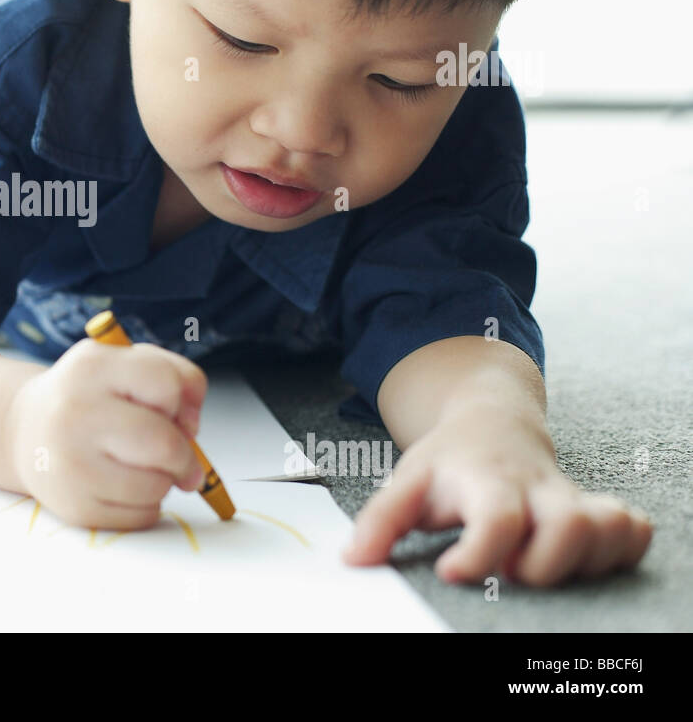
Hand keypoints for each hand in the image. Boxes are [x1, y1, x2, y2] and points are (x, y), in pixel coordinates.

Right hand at [6, 338, 207, 530]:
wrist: (26, 430)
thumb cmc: (90, 396)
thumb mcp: (123, 364)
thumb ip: (174, 375)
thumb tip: (192, 426)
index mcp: (91, 368)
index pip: (165, 384)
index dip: (182, 401)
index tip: (175, 411)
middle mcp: (75, 414)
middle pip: (165, 444)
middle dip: (185, 455)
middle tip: (181, 458)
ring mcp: (71, 465)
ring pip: (157, 486)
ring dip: (165, 480)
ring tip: (140, 465)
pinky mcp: (75, 507)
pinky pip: (143, 515)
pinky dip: (147, 504)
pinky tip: (123, 485)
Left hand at [340, 404, 653, 585]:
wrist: (491, 419)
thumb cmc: (449, 460)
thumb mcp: (407, 481)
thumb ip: (380, 521)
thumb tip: (354, 560)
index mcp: (488, 480)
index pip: (499, 519)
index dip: (481, 555)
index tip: (453, 571)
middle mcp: (538, 487)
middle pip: (570, 527)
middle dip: (542, 566)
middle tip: (506, 569)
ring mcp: (573, 497)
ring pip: (609, 529)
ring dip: (582, 561)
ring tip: (538, 564)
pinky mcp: (598, 508)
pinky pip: (634, 531)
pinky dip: (620, 550)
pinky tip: (578, 558)